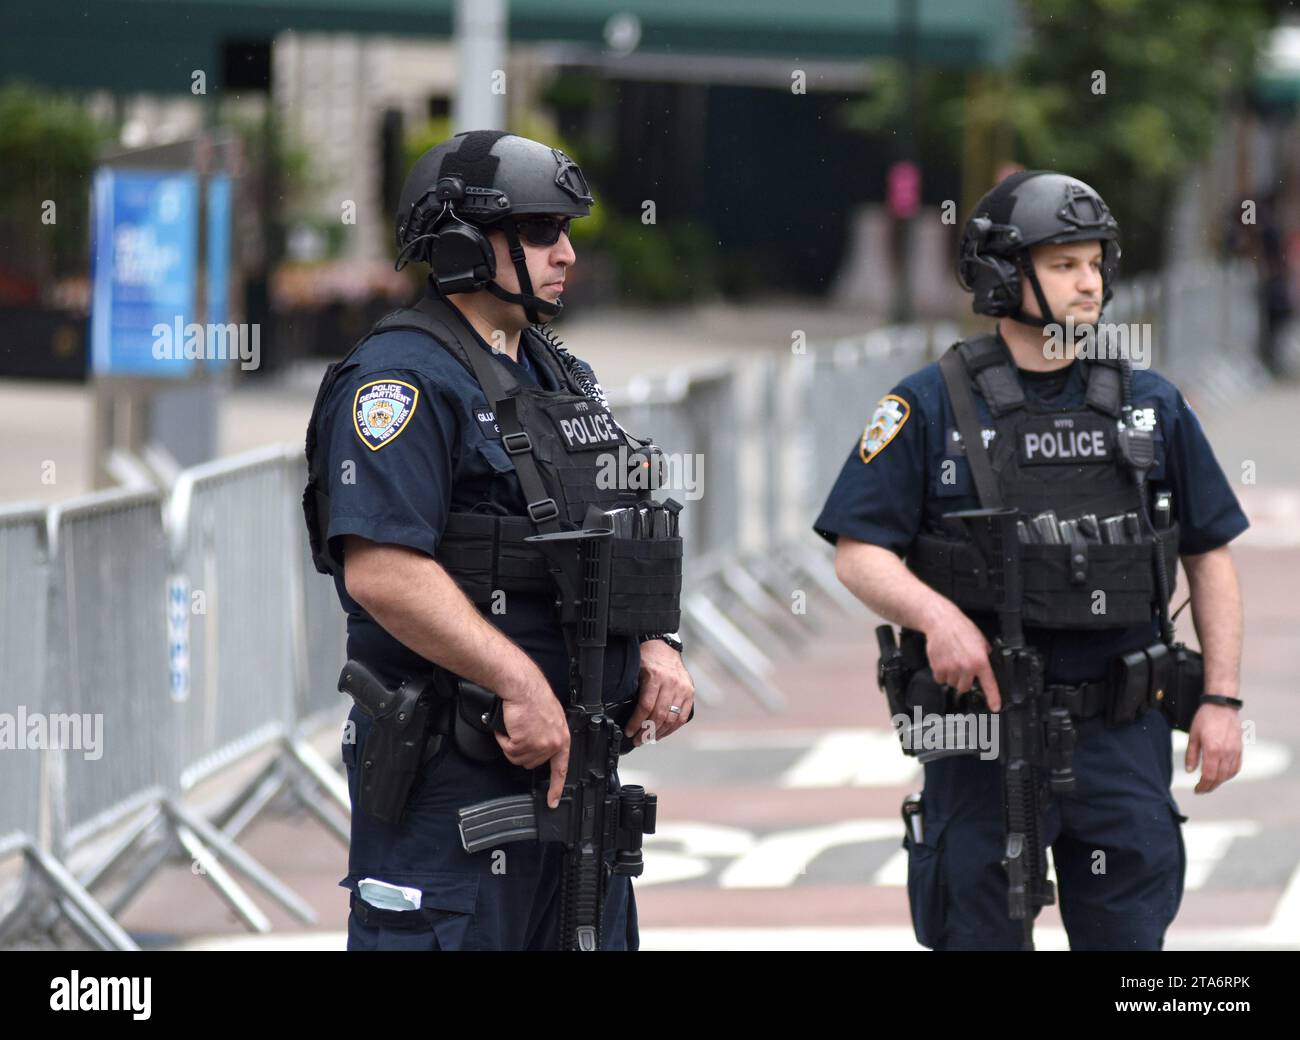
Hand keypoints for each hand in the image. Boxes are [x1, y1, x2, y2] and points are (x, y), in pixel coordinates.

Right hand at [496, 667, 570, 808]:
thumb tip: (540, 746)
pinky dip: (503, 739)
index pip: (561, 769)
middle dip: (522, 751)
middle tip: (519, 733)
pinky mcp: (524, 742)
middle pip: (531, 763)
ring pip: (518, 758)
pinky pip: (508, 750)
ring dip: (511, 744)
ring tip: (514, 727)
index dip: (556, 787)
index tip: (552, 801)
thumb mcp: (551, 717)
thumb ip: (549, 735)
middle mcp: (552, 744)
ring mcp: (539, 745)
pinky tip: (507, 727)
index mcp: (562, 738)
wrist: (523, 687)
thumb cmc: (534, 697)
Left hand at [625, 639, 694, 746]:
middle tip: (637, 740)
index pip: (646, 706)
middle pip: (659, 715)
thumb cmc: (649, 658)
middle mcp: (672, 683)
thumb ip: (633, 688)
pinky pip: (682, 717)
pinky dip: (672, 728)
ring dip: (659, 733)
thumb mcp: (636, 669)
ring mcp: (683, 689)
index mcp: (656, 677)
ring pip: (671, 719)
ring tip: (647, 738)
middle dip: (646, 731)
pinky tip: (662, 733)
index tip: (629, 731)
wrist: (666, 647)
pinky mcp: (690, 693)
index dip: (636, 722)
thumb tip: (623, 711)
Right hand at [922, 602, 1001, 710]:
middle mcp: (966, 667)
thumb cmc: (961, 628)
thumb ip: (984, 656)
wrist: (941, 622)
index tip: (995, 708)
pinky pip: (940, 679)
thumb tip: (986, 665)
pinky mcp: (938, 667)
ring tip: (951, 661)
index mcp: (980, 661)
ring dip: (952, 677)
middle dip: (964, 681)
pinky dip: (941, 674)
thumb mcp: (981, 641)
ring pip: (952, 684)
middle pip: (965, 687)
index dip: (993, 698)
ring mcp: (951, 669)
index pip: (989, 684)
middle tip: (962, 669)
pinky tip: (943, 661)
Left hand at [1185, 703, 1242, 793]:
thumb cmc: (1205, 719)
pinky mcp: (1240, 749)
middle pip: (1219, 778)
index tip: (1197, 790)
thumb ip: (1191, 755)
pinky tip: (1222, 776)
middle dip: (1210, 787)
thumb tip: (1190, 771)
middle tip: (1201, 790)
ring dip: (1219, 782)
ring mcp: (1235, 751)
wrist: (1222, 706)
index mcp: (1212, 750)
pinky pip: (1236, 767)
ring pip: (1229, 774)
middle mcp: (1226, 753)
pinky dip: (1229, 775)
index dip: (1203, 786)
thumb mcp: (1193, 736)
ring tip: (1210, 784)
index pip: (1209, 775)